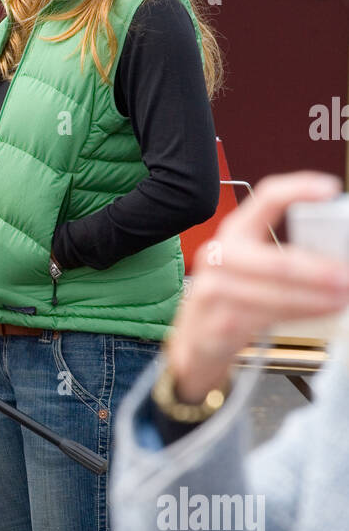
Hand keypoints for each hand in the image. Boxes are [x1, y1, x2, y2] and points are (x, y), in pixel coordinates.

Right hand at [167, 172, 348, 401]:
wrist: (196, 341)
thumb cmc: (232, 299)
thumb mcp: (254, 268)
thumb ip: (286, 256)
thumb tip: (335, 253)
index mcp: (234, 231)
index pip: (266, 198)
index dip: (299, 189)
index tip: (330, 190)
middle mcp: (219, 256)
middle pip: (277, 260)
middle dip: (318, 271)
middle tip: (345, 275)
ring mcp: (213, 291)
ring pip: (275, 294)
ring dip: (315, 299)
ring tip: (341, 298)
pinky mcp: (217, 325)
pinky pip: (266, 319)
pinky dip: (300, 316)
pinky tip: (319, 313)